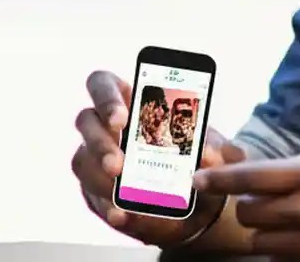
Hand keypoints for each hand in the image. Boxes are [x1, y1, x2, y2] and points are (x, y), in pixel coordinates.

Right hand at [70, 70, 245, 246]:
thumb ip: (217, 149)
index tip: (121, 118)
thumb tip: (207, 152)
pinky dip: (108, 207)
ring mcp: (97, 159)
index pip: (103, 84)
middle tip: (119, 165)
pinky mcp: (97, 191)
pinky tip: (122, 214)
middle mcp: (108, 127)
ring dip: (100, 178)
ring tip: (121, 193)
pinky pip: (93, 196)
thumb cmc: (202, 159)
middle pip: (86, 121)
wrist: (201, 200)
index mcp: (133, 101)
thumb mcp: (217, 150)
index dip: (105, 96)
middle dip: (99, 143)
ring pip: (82, 161)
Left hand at [193, 143, 299, 261]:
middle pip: (249, 212)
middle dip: (253, 208)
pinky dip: (285, 253)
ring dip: (267, 234)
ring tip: (291, 226)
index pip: (250, 176)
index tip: (199, 181)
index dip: (219, 179)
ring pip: (259, 242)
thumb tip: (281, 166)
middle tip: (270, 204)